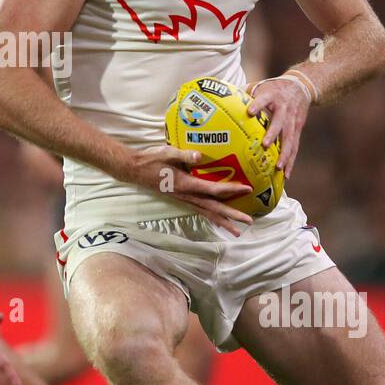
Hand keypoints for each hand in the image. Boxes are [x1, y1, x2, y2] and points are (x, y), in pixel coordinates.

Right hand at [118, 144, 254, 234]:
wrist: (135, 170)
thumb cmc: (151, 160)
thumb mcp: (167, 153)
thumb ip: (184, 154)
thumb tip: (200, 155)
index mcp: (186, 184)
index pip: (213, 189)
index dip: (231, 190)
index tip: (247, 188)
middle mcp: (187, 195)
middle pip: (214, 208)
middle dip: (232, 215)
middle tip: (249, 221)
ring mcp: (184, 199)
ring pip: (207, 213)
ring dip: (223, 222)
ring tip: (238, 231)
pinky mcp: (182, 198)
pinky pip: (200, 210)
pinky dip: (211, 218)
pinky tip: (219, 222)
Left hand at [246, 77, 310, 179]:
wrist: (300, 86)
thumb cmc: (273, 88)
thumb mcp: (260, 86)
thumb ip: (244, 93)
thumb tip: (220, 98)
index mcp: (272, 95)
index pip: (264, 99)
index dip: (258, 104)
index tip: (250, 112)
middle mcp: (284, 108)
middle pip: (280, 122)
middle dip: (273, 134)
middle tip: (264, 145)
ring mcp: (292, 120)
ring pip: (290, 138)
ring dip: (284, 154)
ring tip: (277, 168)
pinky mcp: (297, 129)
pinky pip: (295, 146)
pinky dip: (291, 160)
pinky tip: (286, 174)